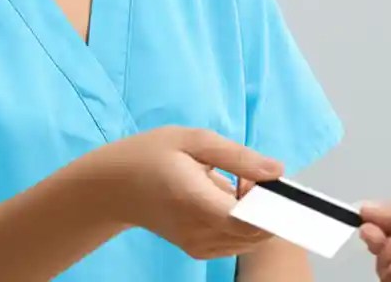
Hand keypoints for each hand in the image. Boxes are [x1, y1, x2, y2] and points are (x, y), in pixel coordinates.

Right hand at [84, 126, 283, 259]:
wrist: (113, 187)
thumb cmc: (150, 156)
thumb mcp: (193, 140)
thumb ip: (238, 157)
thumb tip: (277, 171)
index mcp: (196, 202)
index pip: (250, 221)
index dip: (274, 206)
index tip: (274, 182)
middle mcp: (199, 232)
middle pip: (257, 233)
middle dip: (268, 206)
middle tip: (249, 175)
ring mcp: (198, 246)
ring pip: (251, 240)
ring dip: (257, 214)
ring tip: (236, 184)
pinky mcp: (198, 250)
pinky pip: (237, 242)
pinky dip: (244, 223)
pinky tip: (227, 199)